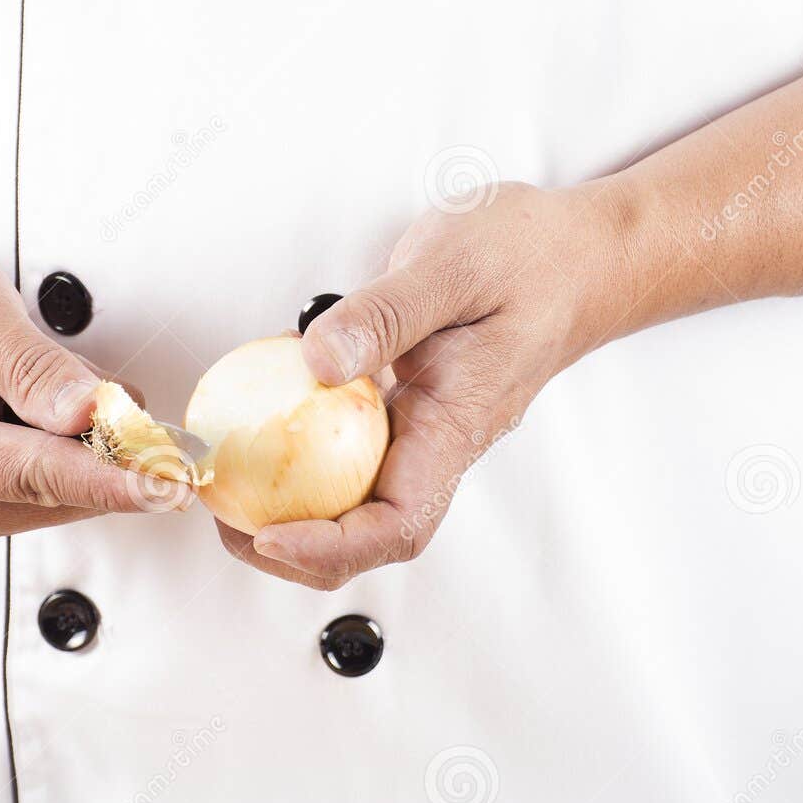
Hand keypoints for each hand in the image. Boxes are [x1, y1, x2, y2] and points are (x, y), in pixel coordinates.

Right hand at [0, 235, 190, 541]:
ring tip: (32, 374)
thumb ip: (32, 366)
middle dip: (104, 438)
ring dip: (82, 435)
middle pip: (66, 487)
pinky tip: (35, 399)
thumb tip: (91, 416)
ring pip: (67, 487)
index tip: (175, 486)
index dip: (119, 480)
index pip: (45, 476)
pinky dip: (65, 440)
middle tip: (94, 378)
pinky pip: (51, 480)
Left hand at [213, 182, 624, 587]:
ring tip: (231, 481)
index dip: (330, 546)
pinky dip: (303, 448)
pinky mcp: (411, 407)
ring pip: (358, 497)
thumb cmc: (535, 258)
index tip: (269, 535)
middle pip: (369, 532)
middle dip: (294, 548)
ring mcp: (426, 430)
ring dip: (294, 507)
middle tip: (224, 515)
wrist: (579, 254)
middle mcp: (441, 442)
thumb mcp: (454, 264)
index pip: (398, 522)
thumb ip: (384, 314)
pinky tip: (265, 416)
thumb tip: (317, 363)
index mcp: (458, 425)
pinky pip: (353, 446)